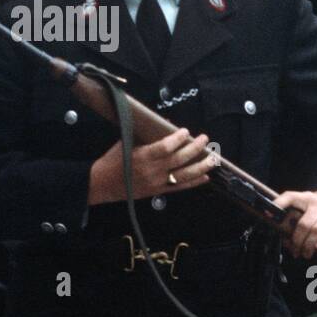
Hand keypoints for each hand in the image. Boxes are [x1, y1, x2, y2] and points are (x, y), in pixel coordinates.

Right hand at [87, 127, 219, 205]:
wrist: (102, 184)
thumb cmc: (113, 159)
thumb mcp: (126, 141)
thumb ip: (146, 135)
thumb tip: (166, 124)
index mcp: (142, 156)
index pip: (165, 147)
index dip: (178, 139)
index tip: (186, 131)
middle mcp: (151, 171)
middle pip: (179, 160)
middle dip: (195, 149)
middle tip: (205, 139)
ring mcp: (156, 183)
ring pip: (184, 175)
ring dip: (201, 166)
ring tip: (213, 158)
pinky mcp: (158, 192)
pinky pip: (179, 188)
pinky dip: (194, 183)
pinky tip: (205, 177)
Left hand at [271, 190, 316, 258]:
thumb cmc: (315, 210)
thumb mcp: (303, 208)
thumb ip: (292, 220)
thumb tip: (285, 240)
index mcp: (305, 198)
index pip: (291, 197)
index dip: (279, 204)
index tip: (269, 213)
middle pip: (304, 224)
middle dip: (297, 240)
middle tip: (294, 250)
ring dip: (308, 245)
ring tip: (304, 253)